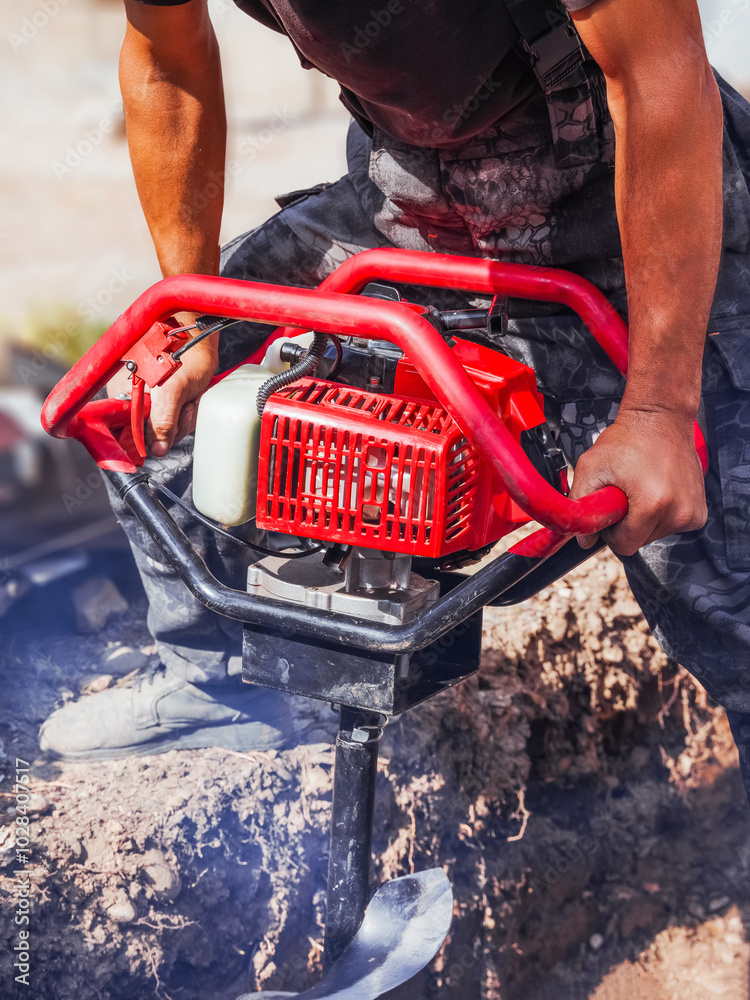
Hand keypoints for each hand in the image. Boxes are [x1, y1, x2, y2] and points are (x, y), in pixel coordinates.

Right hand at [107, 332, 217, 456]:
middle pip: (149, 432)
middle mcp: (133, 396)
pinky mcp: (168, 399)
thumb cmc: (186, 351)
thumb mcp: (174, 388)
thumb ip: (163, 421)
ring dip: (184, 416)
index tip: (150, 449)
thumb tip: (156, 450)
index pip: (120, 429)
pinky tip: (194, 397)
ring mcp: (151, 398)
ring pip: (167, 427)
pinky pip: (177, 419)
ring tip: (191, 396)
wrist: (203, 332)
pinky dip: (189, 411)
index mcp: (122, 391)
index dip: (137, 442)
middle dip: (172, 425)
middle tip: (185, 405)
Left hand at [568, 407, 706, 555]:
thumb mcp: (591, 468)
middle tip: (626, 493)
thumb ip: (580, 505)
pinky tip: (657, 490)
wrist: (661, 418)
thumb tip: (583, 540)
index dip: (611, 530)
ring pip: (655, 534)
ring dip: (644, 517)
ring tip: (642, 487)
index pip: (625, 546)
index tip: (612, 508)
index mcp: (652, 506)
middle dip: (628, 523)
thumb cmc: (627, 440)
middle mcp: (678, 513)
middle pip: (641, 541)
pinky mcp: (700, 511)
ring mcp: (693, 513)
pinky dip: (661, 514)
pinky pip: (671, 526)